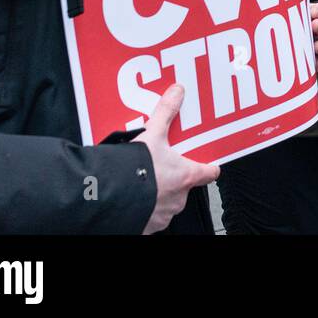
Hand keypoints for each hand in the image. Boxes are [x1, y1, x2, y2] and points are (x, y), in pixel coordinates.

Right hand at [133, 85, 220, 233]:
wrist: (108, 200)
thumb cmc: (135, 172)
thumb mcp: (152, 135)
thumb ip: (166, 112)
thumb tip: (177, 92)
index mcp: (186, 176)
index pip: (209, 172)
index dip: (209, 167)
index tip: (209, 163)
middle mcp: (178, 198)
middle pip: (185, 186)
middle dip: (174, 176)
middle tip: (162, 165)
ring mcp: (163, 214)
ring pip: (167, 201)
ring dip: (159, 192)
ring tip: (144, 179)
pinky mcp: (147, 225)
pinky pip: (151, 215)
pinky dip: (144, 207)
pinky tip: (132, 195)